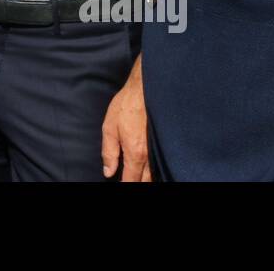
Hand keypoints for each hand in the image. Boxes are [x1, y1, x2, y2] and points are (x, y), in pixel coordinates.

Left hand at [101, 55, 150, 180]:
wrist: (146, 89)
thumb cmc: (126, 105)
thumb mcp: (109, 128)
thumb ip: (109, 152)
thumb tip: (108, 172)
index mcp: (135, 152)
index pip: (131, 180)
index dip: (125, 185)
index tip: (120, 184)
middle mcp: (150, 155)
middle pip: (146, 180)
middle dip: (138, 182)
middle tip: (129, 179)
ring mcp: (160, 149)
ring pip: (155, 173)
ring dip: (147, 177)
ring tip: (138, 174)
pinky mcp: (165, 142)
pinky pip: (161, 161)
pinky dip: (156, 168)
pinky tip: (150, 166)